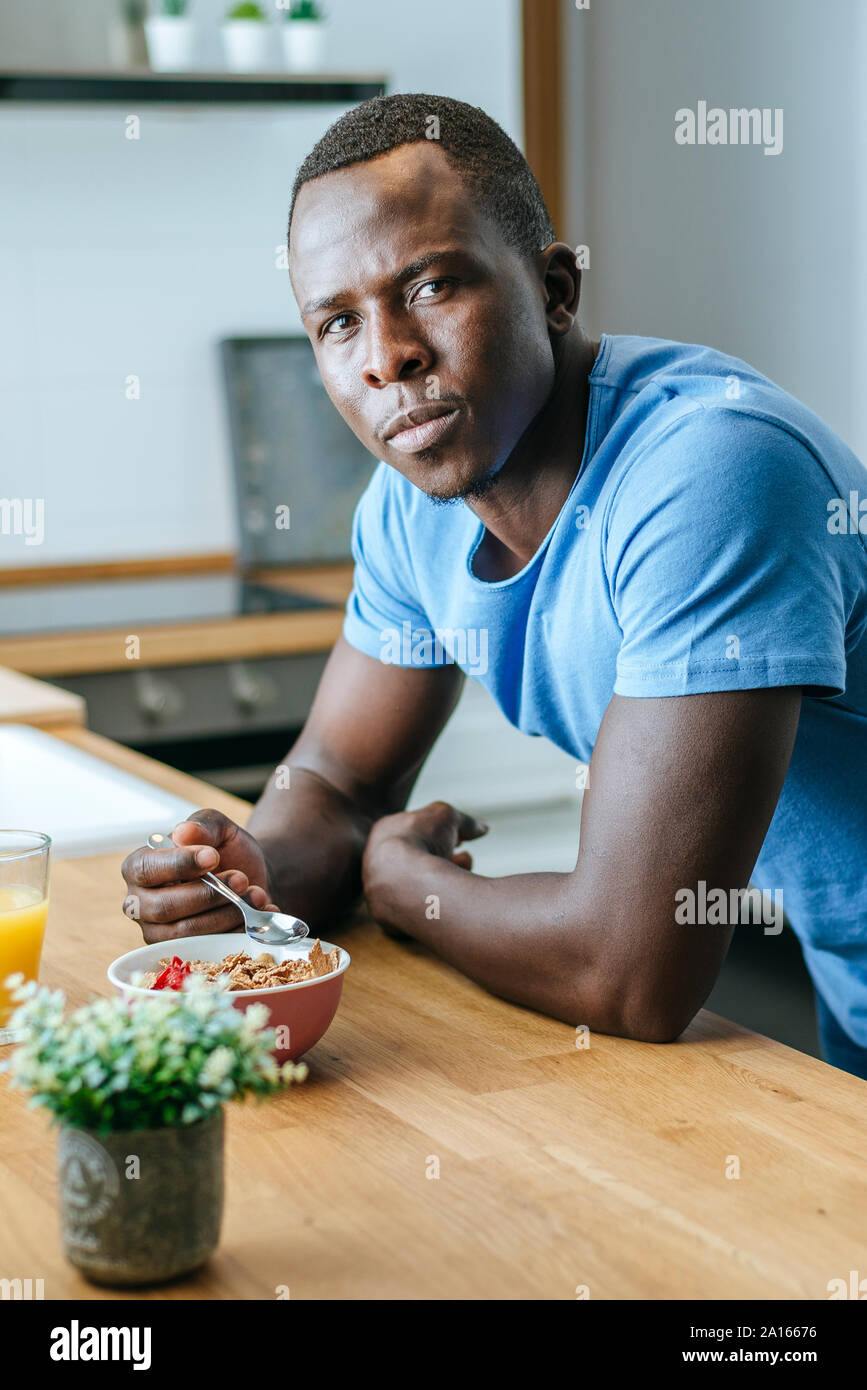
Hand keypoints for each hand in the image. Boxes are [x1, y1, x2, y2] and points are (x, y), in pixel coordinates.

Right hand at [120, 808, 278, 943]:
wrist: (250, 878)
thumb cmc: (224, 850)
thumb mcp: (218, 828)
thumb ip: (202, 825)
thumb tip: (182, 832)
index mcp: (138, 868)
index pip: (146, 869)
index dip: (179, 865)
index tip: (213, 856)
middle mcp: (140, 904)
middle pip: (165, 908)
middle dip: (207, 895)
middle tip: (241, 879)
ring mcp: (159, 933)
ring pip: (187, 932)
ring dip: (227, 914)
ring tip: (256, 894)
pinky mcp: (183, 952)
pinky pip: (207, 949)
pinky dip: (237, 931)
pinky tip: (258, 913)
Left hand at [361, 800, 488, 931]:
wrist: (403, 882)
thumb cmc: (421, 841)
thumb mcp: (448, 817)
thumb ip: (466, 821)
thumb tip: (483, 828)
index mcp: (384, 832)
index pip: (413, 831)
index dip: (440, 833)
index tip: (460, 840)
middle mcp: (375, 862)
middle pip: (415, 859)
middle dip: (444, 858)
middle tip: (466, 859)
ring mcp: (378, 891)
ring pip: (415, 885)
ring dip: (441, 880)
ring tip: (465, 878)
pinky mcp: (387, 917)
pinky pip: (414, 908)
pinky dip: (433, 902)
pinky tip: (451, 899)